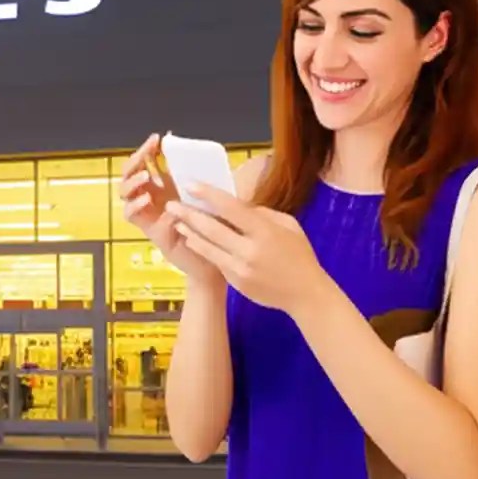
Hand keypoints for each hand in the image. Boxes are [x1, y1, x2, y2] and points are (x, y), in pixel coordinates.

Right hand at [118, 134, 222, 287]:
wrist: (213, 261)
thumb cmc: (211, 228)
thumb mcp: (206, 198)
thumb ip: (200, 181)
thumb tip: (203, 157)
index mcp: (163, 187)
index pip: (146, 163)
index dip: (147, 150)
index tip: (157, 139)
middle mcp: (151, 198)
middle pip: (130, 174)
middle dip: (135, 160)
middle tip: (146, 153)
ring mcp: (148, 213)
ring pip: (125, 193)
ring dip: (132, 182)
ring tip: (145, 176)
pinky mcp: (149, 229)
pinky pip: (132, 216)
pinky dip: (136, 205)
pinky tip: (146, 199)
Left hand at [166, 182, 333, 315]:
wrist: (306, 294)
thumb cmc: (299, 255)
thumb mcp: (288, 225)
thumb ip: (261, 213)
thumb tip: (236, 203)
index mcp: (265, 231)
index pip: (231, 208)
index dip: (208, 194)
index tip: (190, 184)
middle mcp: (250, 249)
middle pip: (212, 228)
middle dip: (189, 214)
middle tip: (171, 204)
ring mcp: (241, 268)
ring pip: (207, 246)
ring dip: (189, 231)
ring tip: (176, 220)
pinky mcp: (236, 282)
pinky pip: (214, 260)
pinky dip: (201, 248)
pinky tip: (191, 239)